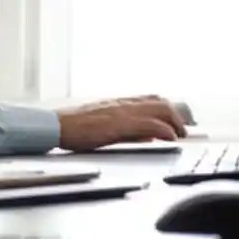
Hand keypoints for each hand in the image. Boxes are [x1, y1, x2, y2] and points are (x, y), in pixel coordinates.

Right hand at [56, 95, 187, 151]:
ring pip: (159, 108)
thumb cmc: (74, 128)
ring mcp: (122, 111)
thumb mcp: (104, 127)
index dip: (167, 111)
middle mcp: (123, 103)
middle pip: (160, 101)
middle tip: (182, 132)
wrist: (56, 126)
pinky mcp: (119, 123)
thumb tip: (147, 136)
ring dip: (174, 122)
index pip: (151, 99)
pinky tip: (169, 139)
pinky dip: (163, 130)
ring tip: (179, 136)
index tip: (176, 123)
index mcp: (119, 103)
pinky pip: (149, 124)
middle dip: (175, 116)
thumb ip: (126, 130)